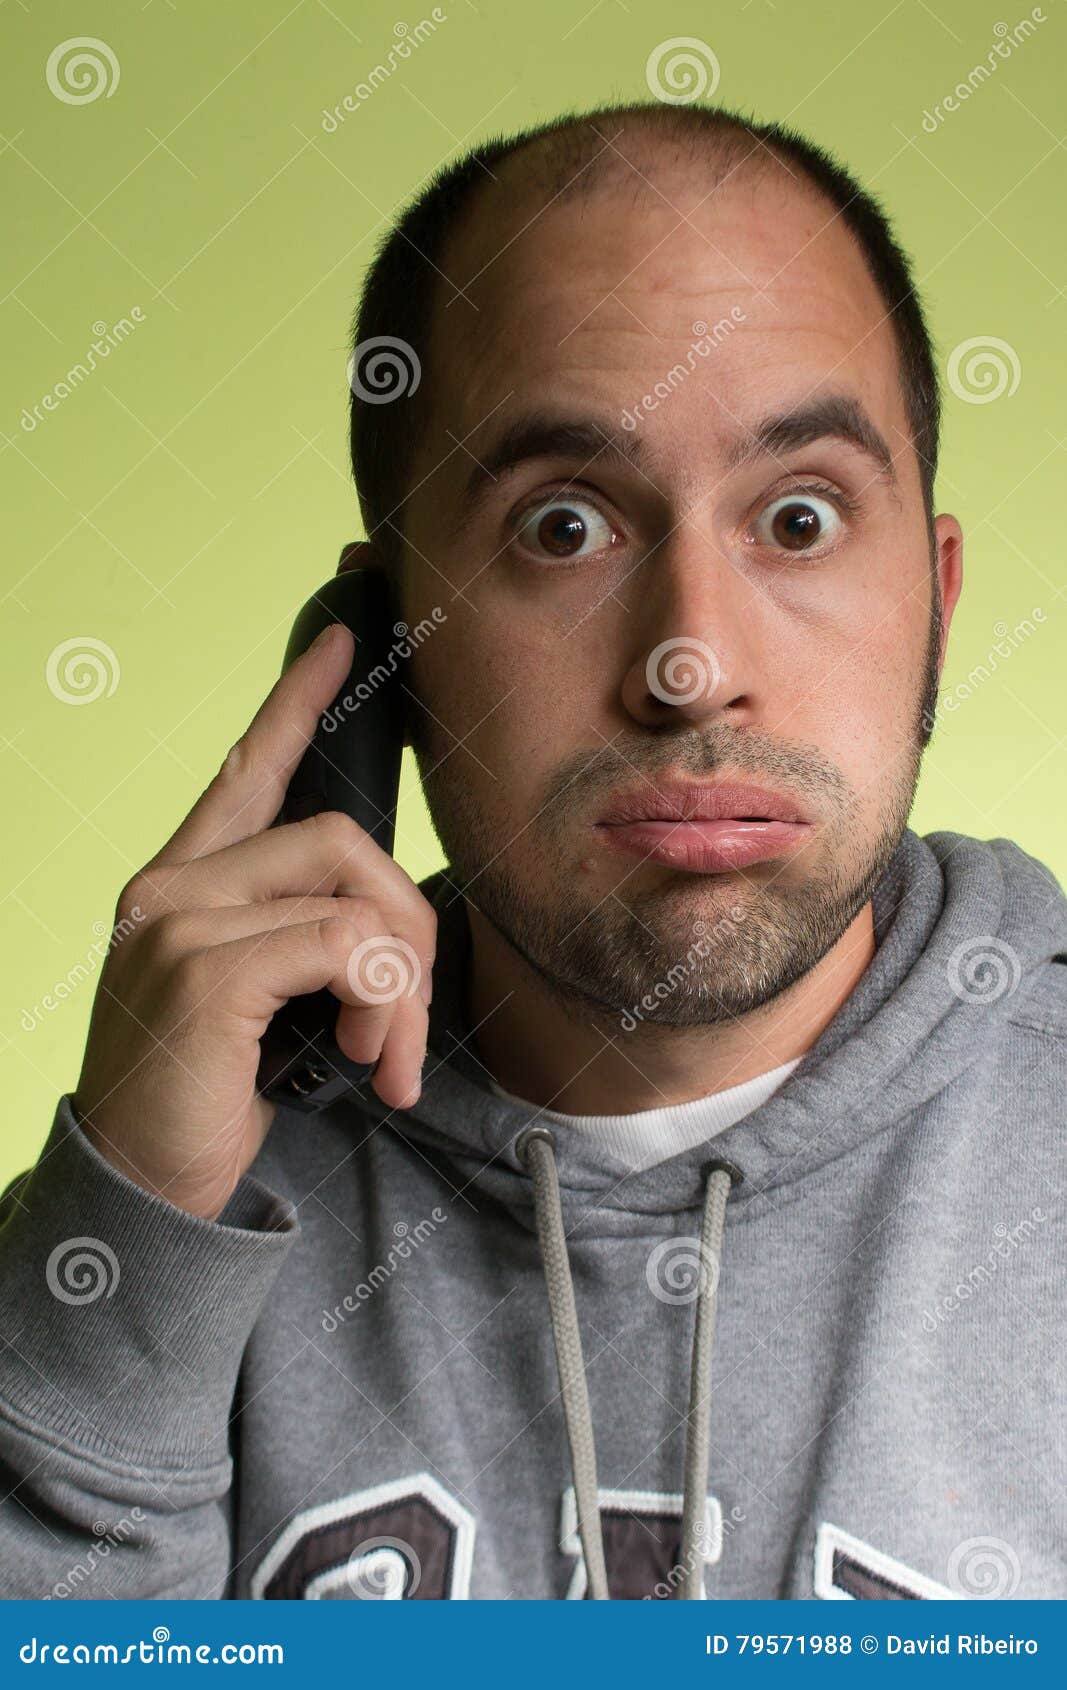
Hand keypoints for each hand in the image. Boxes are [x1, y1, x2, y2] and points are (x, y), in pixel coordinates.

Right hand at [72, 622, 435, 1219]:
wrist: (142, 1188)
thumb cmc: (207, 1093)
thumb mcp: (258, 998)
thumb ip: (298, 936)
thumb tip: (387, 928)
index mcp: (184, 883)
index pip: (247, 767)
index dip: (299, 701)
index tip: (342, 639)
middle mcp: (172, 886)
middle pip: (344, 838)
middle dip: (408, 928)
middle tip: (409, 1017)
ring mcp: (180, 922)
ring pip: (354, 890)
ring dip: (401, 982)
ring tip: (383, 1053)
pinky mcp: (202, 970)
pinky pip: (344, 946)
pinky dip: (381, 1003)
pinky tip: (361, 1057)